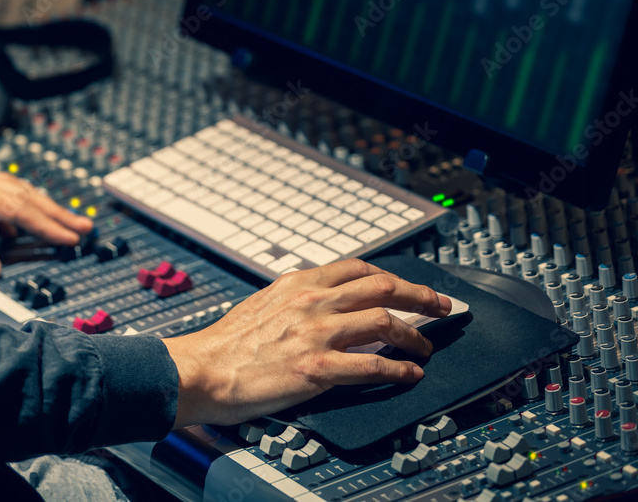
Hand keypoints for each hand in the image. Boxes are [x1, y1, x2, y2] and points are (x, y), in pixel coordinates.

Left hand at [0, 161, 92, 279]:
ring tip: (62, 222)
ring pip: (12, 189)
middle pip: (23, 193)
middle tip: (85, 226)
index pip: (17, 208)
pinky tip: (12, 226)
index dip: (47, 224)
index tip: (71, 238)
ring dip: (39, 206)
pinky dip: (13, 207)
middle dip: (56, 211)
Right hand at [163, 259, 451, 427]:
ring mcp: (316, 333)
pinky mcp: (317, 368)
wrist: (203, 369)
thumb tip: (323, 299)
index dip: (393, 277)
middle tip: (441, 306)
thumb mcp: (262, 303)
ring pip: (384, 322)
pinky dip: (398, 370)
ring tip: (425, 347)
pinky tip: (408, 375)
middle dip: (419, 296)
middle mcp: (311, 302)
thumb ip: (295, 297)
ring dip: (414, 335)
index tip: (409, 287)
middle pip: (382, 287)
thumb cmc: (227, 343)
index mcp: (297, 283)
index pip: (358, 268)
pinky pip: (372, 365)